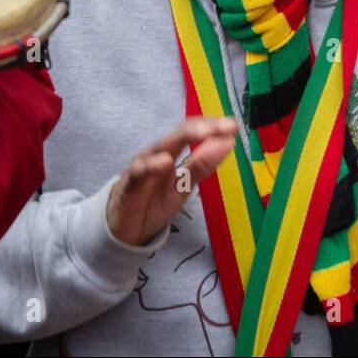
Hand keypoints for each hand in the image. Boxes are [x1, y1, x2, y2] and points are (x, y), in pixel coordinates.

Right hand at [107, 117, 238, 246]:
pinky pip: (138, 173)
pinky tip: (165, 161)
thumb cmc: (153, 203)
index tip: (234, 126)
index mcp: (170, 152)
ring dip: (183, 138)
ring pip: (160, 147)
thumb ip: (202, 165)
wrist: (123, 231)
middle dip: (205, 127)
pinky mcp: (128, 186)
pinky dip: (150, 165)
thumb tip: (228, 143)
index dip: (213, 127)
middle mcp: (155, 154)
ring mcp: (141, 167)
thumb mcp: (183, 186)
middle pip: (180, 133)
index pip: (192, 131)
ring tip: (206, 132)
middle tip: (227, 126)